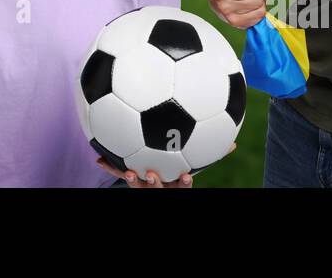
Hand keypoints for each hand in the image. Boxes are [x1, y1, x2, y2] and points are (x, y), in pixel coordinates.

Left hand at [96, 144, 235, 186]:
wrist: (157, 187)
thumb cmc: (177, 171)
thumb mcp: (193, 162)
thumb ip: (211, 154)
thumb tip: (234, 143)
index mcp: (175, 183)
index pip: (182, 186)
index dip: (183, 184)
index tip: (185, 176)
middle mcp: (160, 187)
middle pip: (158, 189)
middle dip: (155, 183)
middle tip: (151, 174)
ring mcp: (144, 186)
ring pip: (137, 186)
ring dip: (132, 179)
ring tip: (129, 171)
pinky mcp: (130, 179)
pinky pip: (118, 173)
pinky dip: (108, 165)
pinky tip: (97, 159)